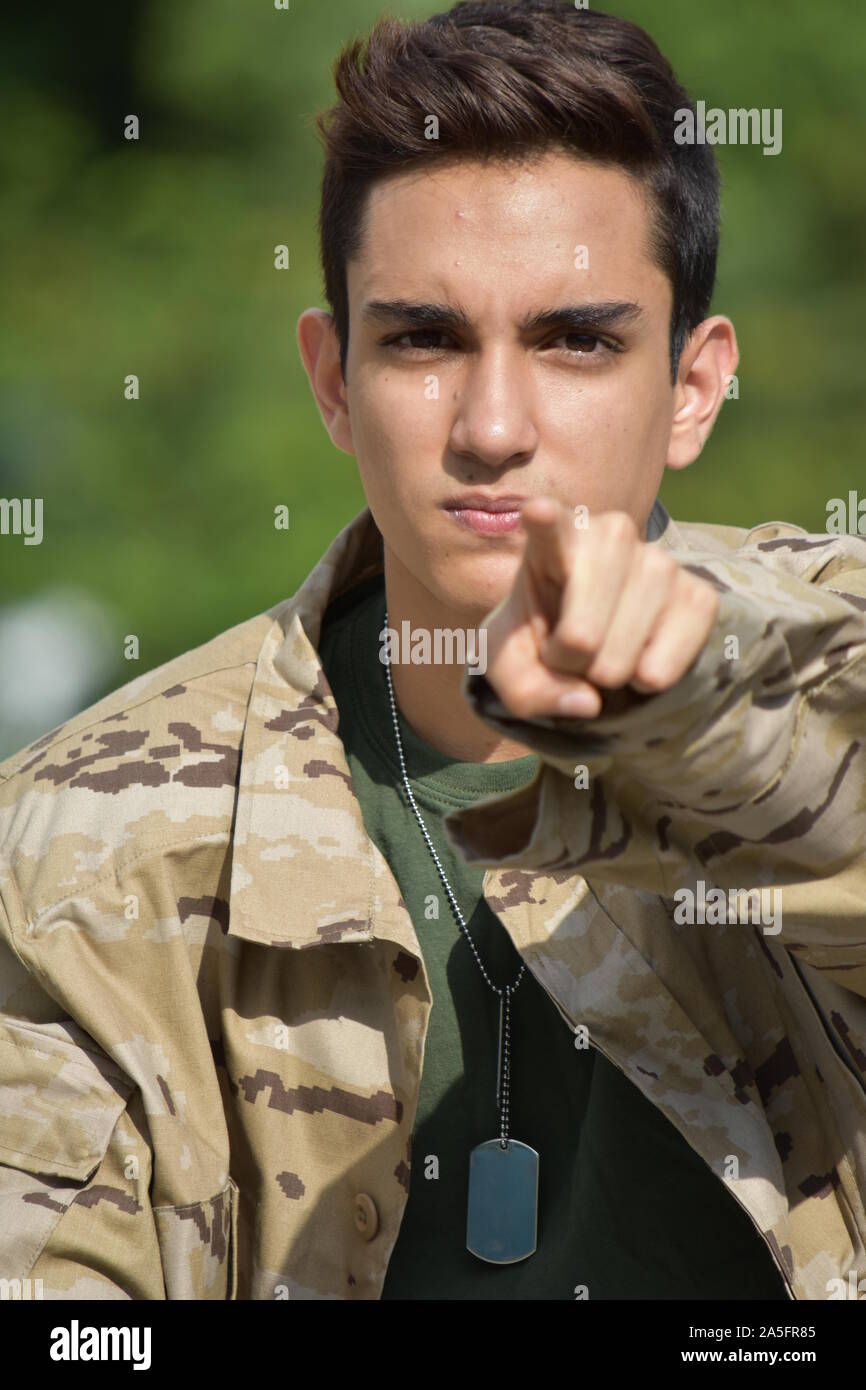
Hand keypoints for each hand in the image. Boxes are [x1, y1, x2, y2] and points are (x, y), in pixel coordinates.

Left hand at [483, 497, 719, 718]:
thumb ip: (528, 691)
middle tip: (566, 653)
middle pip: (582, 631)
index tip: (536, 511)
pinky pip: (667, 662)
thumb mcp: (509, 670)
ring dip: (607, 673)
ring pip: (624, 650)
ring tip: (600, 655)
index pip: (547, 526)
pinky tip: (639, 659)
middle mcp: (612, 535)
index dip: (544, 522)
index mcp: (554, 540)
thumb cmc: (538, 643)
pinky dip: (648, 678)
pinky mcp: (700, 594)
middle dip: (569, 663)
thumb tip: (588, 703)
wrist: (592, 647)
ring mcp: (660, 561)